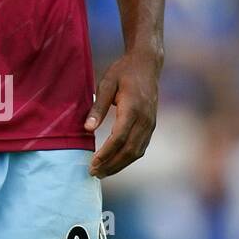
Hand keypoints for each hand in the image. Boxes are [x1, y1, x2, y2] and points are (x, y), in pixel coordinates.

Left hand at [85, 49, 160, 177]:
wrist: (147, 64)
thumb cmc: (123, 71)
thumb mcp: (106, 84)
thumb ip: (97, 107)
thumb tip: (88, 129)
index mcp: (133, 108)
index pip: (119, 138)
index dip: (105, 154)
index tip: (92, 164)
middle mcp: (145, 119)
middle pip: (129, 150)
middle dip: (111, 165)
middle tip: (94, 174)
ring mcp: (150, 123)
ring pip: (137, 152)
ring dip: (120, 165)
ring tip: (102, 173)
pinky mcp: (151, 125)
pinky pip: (141, 147)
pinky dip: (128, 158)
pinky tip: (115, 163)